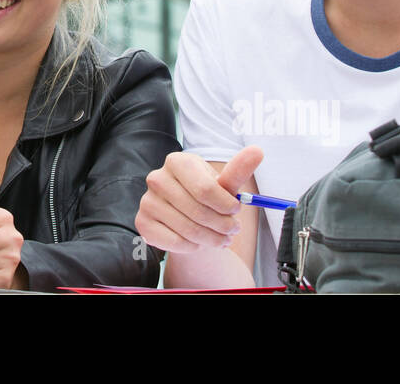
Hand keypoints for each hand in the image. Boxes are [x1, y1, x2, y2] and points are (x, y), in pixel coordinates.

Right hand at [135, 146, 263, 253]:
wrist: (185, 216)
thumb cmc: (205, 197)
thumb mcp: (222, 184)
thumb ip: (238, 170)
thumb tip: (257, 151)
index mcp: (177, 161)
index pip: (205, 189)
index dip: (226, 206)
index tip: (236, 211)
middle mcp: (157, 178)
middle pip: (199, 211)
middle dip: (223, 225)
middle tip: (232, 230)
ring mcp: (147, 200)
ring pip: (189, 230)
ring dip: (212, 239)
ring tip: (221, 238)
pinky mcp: (142, 222)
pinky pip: (174, 242)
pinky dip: (192, 247)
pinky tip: (198, 242)